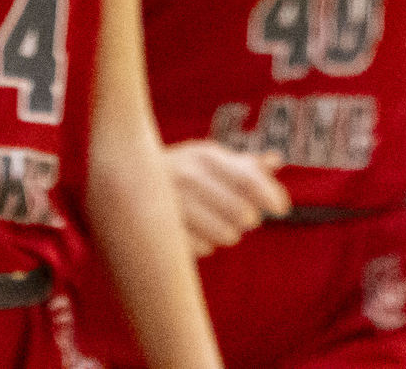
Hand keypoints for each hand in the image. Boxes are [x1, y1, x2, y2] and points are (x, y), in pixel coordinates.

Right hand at [163, 137, 292, 252]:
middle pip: (242, 213)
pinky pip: (204, 249)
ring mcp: (172, 205)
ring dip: (228, 234)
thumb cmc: (180, 172)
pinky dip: (206, 245)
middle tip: (241, 216)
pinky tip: (195, 233)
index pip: (247, 179)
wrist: (123, 181)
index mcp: (204, 157)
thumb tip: (276, 160)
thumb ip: (243, 163)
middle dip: (248, 219)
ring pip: (226, 235)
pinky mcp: (161, 232)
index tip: (282, 208)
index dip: (270, 195)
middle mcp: (187, 177)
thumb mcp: (208, 159)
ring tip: (215, 223)